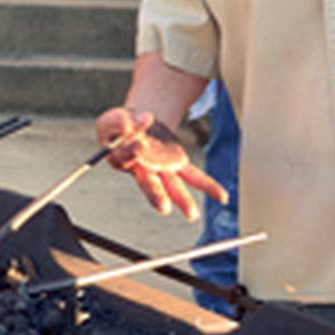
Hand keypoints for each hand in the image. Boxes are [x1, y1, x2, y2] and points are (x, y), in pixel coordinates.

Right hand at [95, 106, 228, 219]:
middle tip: (163, 207)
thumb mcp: (112, 119)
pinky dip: (208, 186)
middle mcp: (142, 170)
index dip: (133, 151)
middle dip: (156, 195)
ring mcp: (161, 169)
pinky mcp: (177, 164)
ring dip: (183, 200)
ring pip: (172, 186)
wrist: (135, 126)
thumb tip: (134, 122)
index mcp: (122, 159)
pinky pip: (194, 177)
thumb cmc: (119, 127)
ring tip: (192, 214)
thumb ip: (119, 121)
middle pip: (149, 185)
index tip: (140, 143)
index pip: (126, 158)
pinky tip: (223, 197)